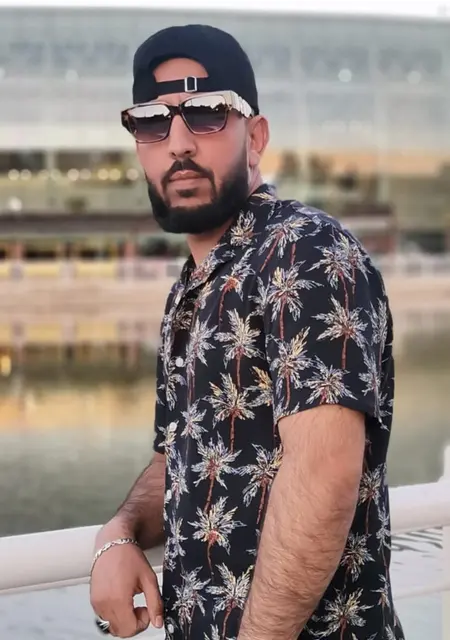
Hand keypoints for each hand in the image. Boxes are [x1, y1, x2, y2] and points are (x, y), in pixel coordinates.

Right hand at [90, 519, 163, 636]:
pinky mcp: (93, 600)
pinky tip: (121, 597)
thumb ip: (155, 603)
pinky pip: (104, 616)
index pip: (129, 629)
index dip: (142, 623)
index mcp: (118, 599)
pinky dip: (114, 613)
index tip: (146, 609)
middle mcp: (104, 603)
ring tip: (131, 600)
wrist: (112, 542)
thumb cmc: (130, 557)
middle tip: (141, 607)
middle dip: (133, 623)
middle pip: (120, 631)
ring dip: (123, 619)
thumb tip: (158, 622)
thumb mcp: (149, 578)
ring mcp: (96, 602)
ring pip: (111, 625)